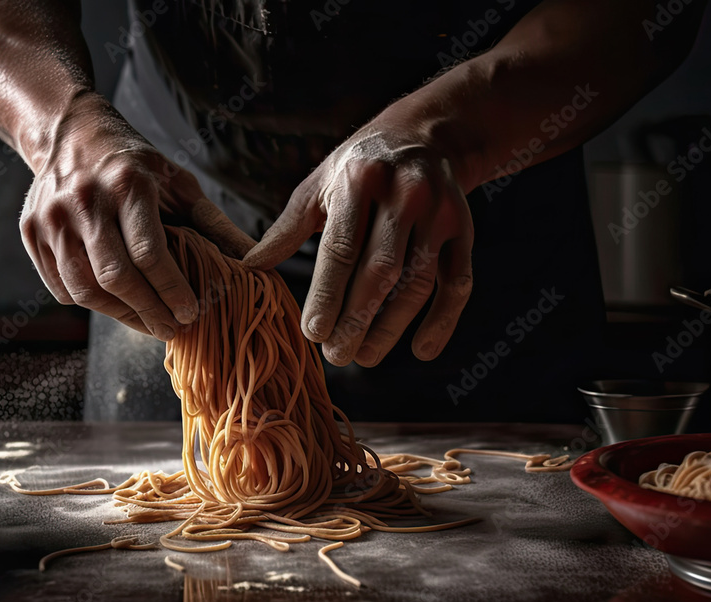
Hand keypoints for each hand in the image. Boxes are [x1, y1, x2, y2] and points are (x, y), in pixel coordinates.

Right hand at [19, 103, 253, 340]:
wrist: (70, 134)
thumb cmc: (136, 165)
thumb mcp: (179, 184)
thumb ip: (215, 225)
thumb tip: (255, 264)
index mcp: (127, 184)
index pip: (149, 253)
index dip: (171, 290)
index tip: (190, 313)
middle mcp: (84, 200)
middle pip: (115, 277)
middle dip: (148, 312)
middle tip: (171, 330)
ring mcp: (51, 217)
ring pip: (84, 289)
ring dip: (120, 315)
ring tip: (147, 323)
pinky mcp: (30, 232)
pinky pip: (61, 287)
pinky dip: (92, 304)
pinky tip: (117, 307)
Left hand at [243, 116, 473, 366]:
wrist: (424, 134)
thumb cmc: (358, 168)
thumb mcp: (318, 186)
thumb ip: (286, 229)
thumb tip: (247, 267)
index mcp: (358, 181)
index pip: (341, 248)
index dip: (327, 295)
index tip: (313, 333)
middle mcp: (403, 193)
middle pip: (380, 270)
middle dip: (356, 319)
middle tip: (336, 355)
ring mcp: (438, 212)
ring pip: (417, 281)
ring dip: (392, 327)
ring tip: (366, 356)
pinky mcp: (463, 229)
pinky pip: (457, 282)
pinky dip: (442, 320)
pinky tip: (421, 350)